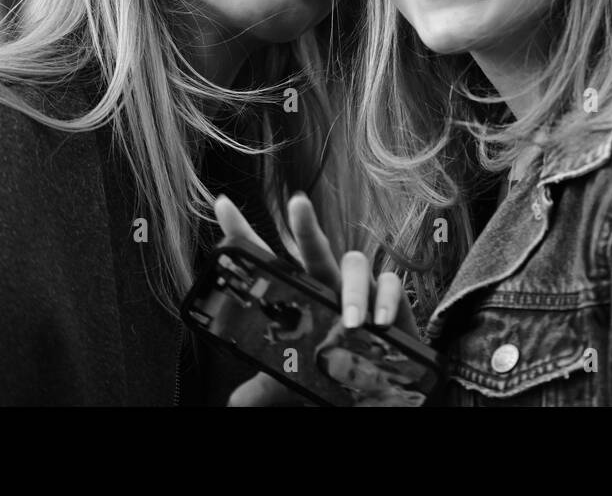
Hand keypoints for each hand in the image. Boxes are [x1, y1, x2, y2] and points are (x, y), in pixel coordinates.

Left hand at [213, 192, 417, 405]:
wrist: (372, 392)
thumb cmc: (330, 374)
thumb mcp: (289, 384)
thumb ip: (260, 392)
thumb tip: (232, 406)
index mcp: (298, 297)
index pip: (267, 262)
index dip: (244, 234)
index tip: (222, 206)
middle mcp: (327, 285)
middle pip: (315, 248)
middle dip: (305, 225)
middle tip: (297, 204)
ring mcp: (358, 289)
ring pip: (356, 262)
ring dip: (354, 290)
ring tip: (350, 321)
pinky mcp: (388, 299)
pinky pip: (389, 283)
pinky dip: (386, 300)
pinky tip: (380, 322)